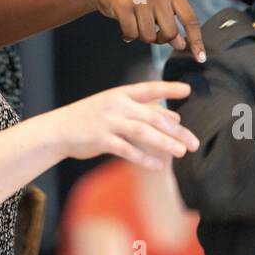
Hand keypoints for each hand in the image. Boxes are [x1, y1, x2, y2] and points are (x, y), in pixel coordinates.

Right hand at [50, 80, 198, 170]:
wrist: (59, 130)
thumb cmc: (91, 118)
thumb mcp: (115, 107)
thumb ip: (144, 110)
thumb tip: (175, 118)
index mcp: (121, 94)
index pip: (149, 89)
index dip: (168, 89)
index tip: (187, 90)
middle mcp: (117, 105)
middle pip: (152, 116)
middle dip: (176, 131)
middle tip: (195, 142)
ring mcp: (109, 122)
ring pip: (143, 132)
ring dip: (164, 143)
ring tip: (182, 152)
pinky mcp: (101, 140)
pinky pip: (127, 150)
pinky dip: (143, 158)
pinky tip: (157, 165)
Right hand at [86, 0, 205, 61]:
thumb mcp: (158, 6)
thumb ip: (171, 23)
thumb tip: (181, 45)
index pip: (190, 20)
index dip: (196, 41)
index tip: (200, 58)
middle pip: (170, 33)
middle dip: (160, 39)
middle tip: (151, 31)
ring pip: (149, 36)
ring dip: (142, 37)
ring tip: (135, 24)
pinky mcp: (123, 5)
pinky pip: (131, 34)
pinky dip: (128, 36)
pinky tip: (125, 27)